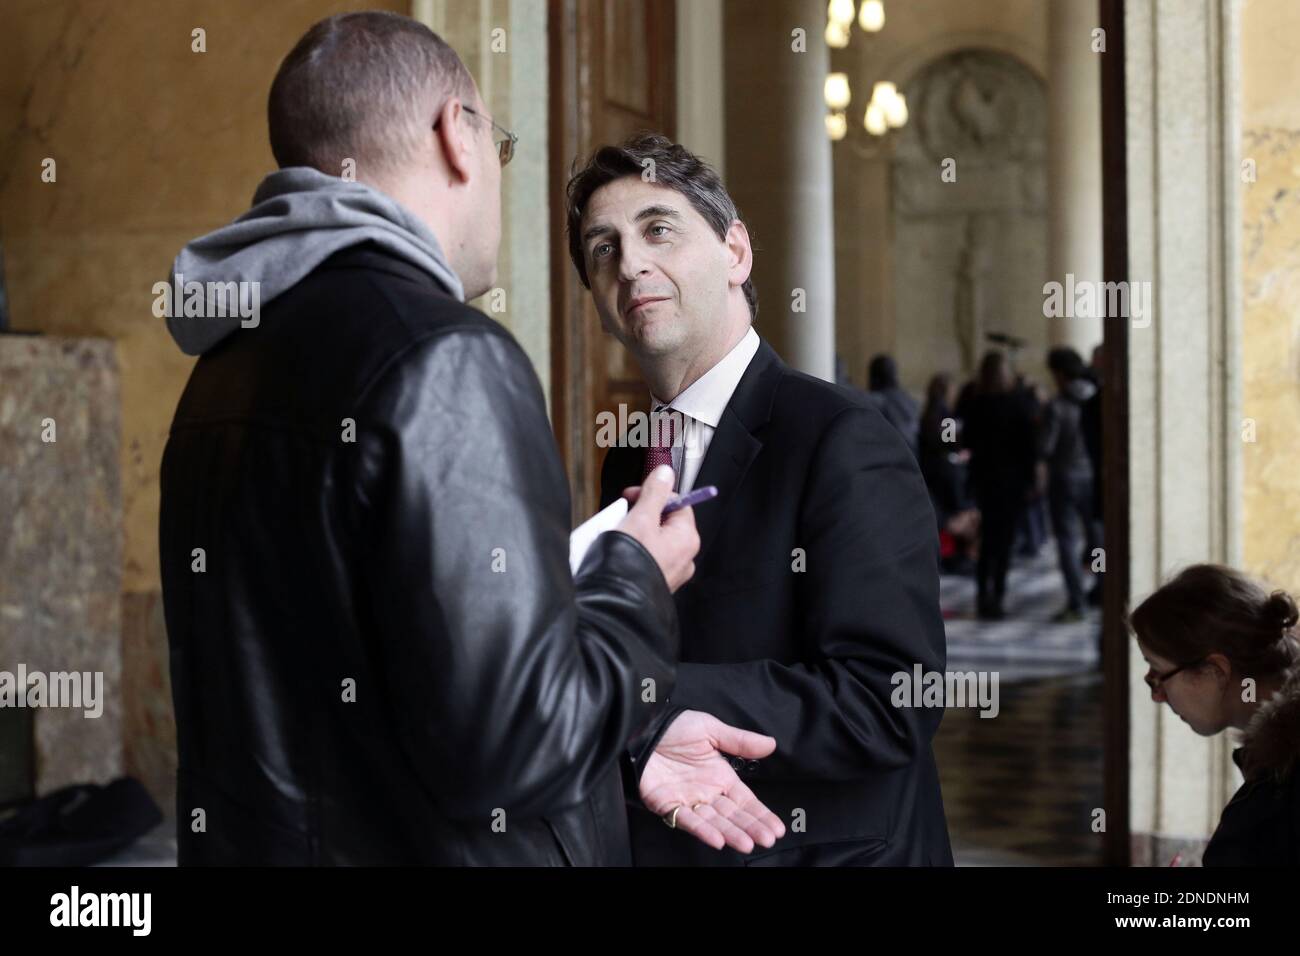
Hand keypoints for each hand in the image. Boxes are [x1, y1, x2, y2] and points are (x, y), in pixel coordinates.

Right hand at [616, 466, 698, 591]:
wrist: (616, 602)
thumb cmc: (630, 562)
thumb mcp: (641, 518)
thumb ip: (654, 493)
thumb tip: (666, 473)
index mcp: (687, 538)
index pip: (677, 502)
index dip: (653, 494)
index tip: (631, 495)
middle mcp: (684, 556)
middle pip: (664, 521)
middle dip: (641, 513)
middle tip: (621, 514)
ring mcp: (671, 572)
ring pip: (653, 539)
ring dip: (634, 530)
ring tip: (615, 532)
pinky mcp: (655, 581)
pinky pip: (646, 556)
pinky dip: (632, 548)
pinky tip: (617, 550)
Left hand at [638, 710, 784, 853]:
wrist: (641, 727)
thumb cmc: (674, 727)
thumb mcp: (711, 729)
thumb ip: (740, 741)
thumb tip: (771, 743)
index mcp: (720, 776)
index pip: (745, 800)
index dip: (761, 814)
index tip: (777, 828)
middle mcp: (707, 792)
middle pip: (733, 815)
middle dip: (751, 828)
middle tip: (767, 839)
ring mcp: (688, 801)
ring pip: (713, 821)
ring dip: (730, 833)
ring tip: (747, 843)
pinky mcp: (667, 805)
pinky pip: (687, 820)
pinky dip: (702, 830)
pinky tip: (717, 839)